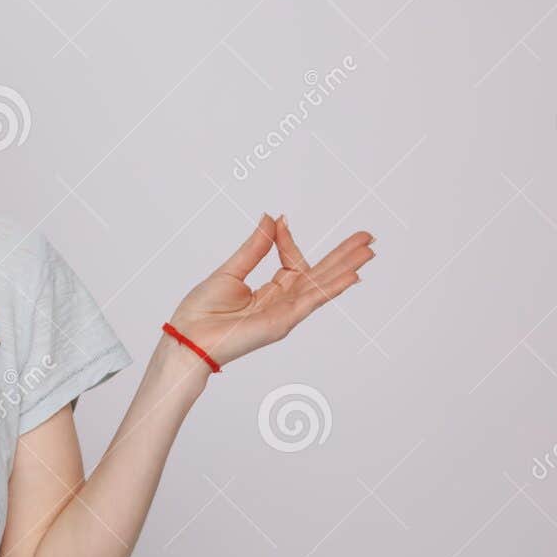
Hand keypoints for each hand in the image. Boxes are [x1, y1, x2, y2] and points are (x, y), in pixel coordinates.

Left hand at [167, 213, 373, 367]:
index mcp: (267, 291)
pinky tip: (350, 276)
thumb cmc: (201, 312)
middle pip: (318, 274)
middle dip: (343, 256)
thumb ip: (254, 247)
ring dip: (346, 268)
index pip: (291, 262)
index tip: (281, 221)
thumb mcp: (230, 271)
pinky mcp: (282, 323)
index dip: (288, 240)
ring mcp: (284, 313)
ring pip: (321, 286)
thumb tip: (271, 219)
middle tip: (367, 238)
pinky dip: (332, 289)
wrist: (188, 337)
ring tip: (368, 252)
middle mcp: (280, 302)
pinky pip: (311, 302)